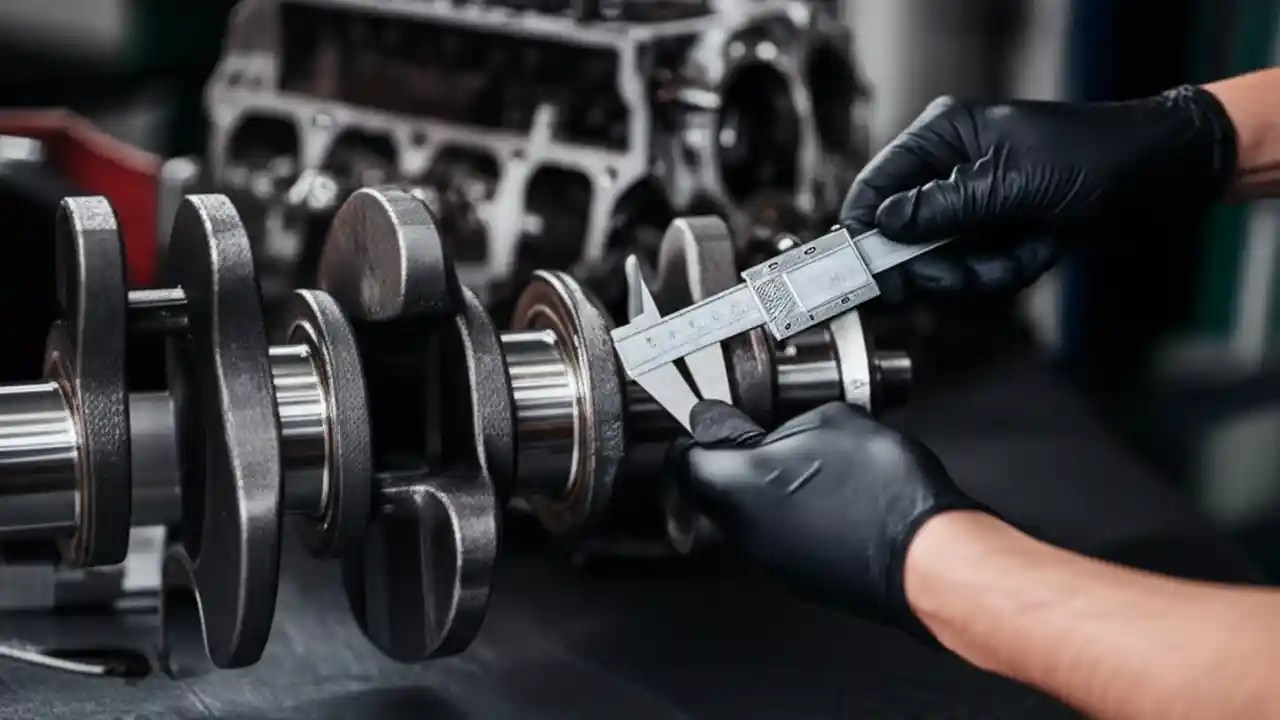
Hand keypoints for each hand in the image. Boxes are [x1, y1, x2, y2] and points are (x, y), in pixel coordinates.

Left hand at [666, 400, 983, 626]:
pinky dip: (798, 514)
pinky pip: (785, 538)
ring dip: (770, 489)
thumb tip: (768, 426)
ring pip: (751, 516)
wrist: (932, 558)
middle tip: (764, 433)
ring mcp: (775, 562)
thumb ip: (784, 422)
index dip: (693, 434)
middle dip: (736, 459)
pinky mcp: (806, 579)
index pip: (683, 461)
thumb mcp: (831, 421)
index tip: (709, 421)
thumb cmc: (885, 493)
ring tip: (810, 462)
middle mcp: (746, 533)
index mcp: (738, 488)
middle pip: (715, 491)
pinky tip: (835, 496)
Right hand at [840, 85, 1236, 299]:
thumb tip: (884, 225)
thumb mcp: (1010, 183)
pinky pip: (977, 270)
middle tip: (966, 276)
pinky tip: (1040, 250)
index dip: (864, 233)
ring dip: (984, 270)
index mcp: (943, 136)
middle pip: (904, 238)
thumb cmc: (1092, 158)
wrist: (1157, 174)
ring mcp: (969, 204)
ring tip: (1026, 252)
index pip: (875, 188)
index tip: (868, 274)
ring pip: (941, 263)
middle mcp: (948, 169)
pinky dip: (1008, 270)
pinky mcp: (991, 232)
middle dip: (942, 264)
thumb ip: (941, 207)